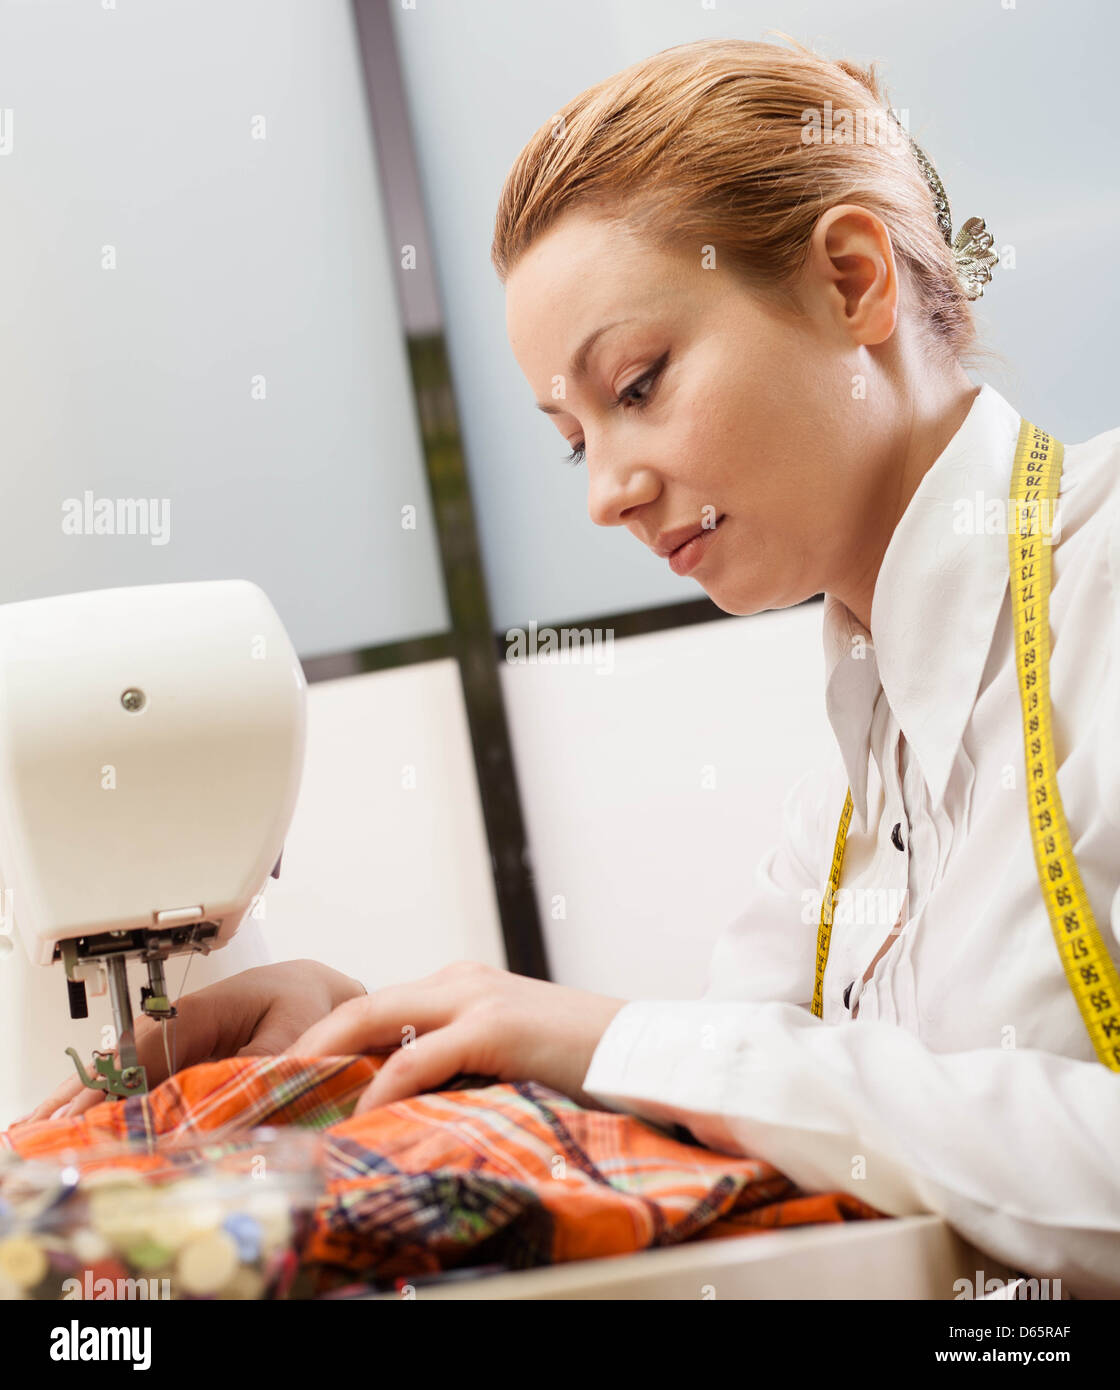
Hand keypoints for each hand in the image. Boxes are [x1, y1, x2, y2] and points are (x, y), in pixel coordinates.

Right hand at [9, 959, 365, 1129]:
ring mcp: (174, 1043)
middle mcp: (177, 1026)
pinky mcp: (179, 1060)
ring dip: (83, 1101)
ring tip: (43, 1131)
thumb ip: (256, 1070)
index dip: (108, 1086)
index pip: (140, 1052)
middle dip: (78, 1096)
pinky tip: (81, 1124)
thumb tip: (221, 1105)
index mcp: (199, 1013)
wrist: (319, 993)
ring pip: (120, 1072)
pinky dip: (106, 1103)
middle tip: (43, 1131)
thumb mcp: (292, 1034)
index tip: (81, 1116)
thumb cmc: (305, 1003)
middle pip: (116, 1062)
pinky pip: (137, 1082)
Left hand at [282, 960, 627, 1113]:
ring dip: (328, 1056)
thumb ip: (460, 1064)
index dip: (331, 1039)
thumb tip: (409, 1104)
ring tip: (292, 1093)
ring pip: (377, 1019)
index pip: (380, 1009)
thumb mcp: (507, 1056)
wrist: (643, 1048)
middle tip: (267, 1080)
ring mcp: (476, 1000)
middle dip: (310, 1041)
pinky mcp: (495, 1026)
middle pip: (363, 1005)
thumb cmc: (580, 1060)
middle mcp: (461, 983)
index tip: (296, 1075)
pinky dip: (383, 1086)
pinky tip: (362, 1115)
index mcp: (462, 988)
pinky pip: (419, 1057)